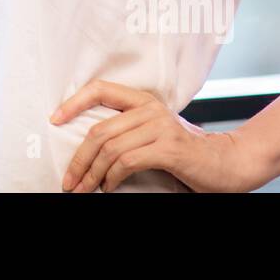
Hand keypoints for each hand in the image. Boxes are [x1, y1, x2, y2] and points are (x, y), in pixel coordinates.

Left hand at [50, 79, 257, 192]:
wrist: (226, 163)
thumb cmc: (184, 152)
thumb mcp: (152, 133)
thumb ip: (127, 130)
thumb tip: (88, 147)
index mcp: (143, 100)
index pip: (100, 89)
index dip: (73, 102)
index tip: (54, 120)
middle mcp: (150, 108)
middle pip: (99, 130)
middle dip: (79, 159)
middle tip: (69, 181)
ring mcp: (161, 126)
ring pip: (110, 148)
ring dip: (92, 174)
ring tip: (84, 190)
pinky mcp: (169, 148)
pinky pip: (128, 162)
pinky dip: (112, 178)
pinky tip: (108, 187)